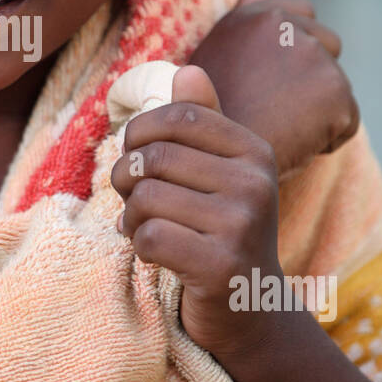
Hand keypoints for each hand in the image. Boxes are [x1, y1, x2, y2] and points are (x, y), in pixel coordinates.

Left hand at [111, 64, 281, 359]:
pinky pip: (151, 237)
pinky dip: (140, 246)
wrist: (251, 311)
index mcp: (254, 151)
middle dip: (126, 178)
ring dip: (131, 217)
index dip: (139, 132)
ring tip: (144, 229)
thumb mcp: (221, 174)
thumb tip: (187, 70)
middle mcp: (254, 183)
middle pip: (155, 157)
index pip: (178, 115)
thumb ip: (203, 124)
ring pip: (147, 198)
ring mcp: (241, 225)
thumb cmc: (223, 233)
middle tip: (129, 199)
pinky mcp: (220, 266)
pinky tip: (155, 255)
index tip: (134, 156)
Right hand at [186, 0, 359, 181]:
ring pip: (336, 84)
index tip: (277, 74)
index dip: (294, 44)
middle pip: (328, 43)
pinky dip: (329, 136)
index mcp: (258, 17)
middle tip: (281, 105)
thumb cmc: (210, 110)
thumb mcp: (215, 55)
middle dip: (313, 71)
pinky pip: (347, 119)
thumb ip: (241, 19)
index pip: (303, 13)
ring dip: (319, 105)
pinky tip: (295, 144)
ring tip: (282, 127)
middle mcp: (287, 28)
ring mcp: (314, 58)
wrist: (212, 156)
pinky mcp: (335, 93)